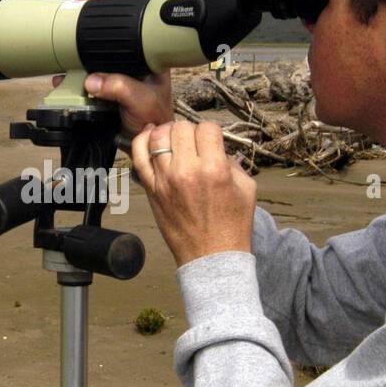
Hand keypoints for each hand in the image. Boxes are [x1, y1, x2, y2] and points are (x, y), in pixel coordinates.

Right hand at [52, 0, 173, 134]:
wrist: (143, 142)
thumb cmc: (152, 119)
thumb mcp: (141, 102)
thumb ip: (120, 89)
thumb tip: (92, 80)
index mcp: (149, 57)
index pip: (140, 21)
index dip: (128, 2)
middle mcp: (131, 60)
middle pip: (112, 30)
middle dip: (92, 14)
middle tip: (78, 0)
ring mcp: (114, 72)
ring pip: (94, 51)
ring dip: (76, 43)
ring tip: (62, 35)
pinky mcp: (100, 88)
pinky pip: (82, 76)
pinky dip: (69, 74)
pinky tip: (60, 76)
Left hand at [131, 119, 256, 267]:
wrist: (212, 258)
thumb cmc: (232, 226)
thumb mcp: (247, 188)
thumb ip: (232, 162)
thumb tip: (216, 147)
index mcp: (214, 169)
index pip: (207, 128)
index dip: (212, 132)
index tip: (213, 142)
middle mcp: (187, 172)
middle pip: (181, 128)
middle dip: (190, 131)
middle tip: (195, 144)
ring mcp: (165, 180)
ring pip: (158, 136)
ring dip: (168, 133)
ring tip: (176, 141)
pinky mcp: (151, 190)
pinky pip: (138, 156)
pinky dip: (142, 141)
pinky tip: (150, 136)